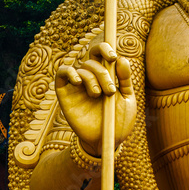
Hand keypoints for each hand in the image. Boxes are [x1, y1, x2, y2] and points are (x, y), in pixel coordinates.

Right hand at [55, 42, 135, 156]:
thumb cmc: (118, 121)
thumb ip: (125, 79)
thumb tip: (122, 59)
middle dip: (103, 72)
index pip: (100, 53)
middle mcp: (90, 78)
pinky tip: (79, 81)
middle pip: (92, 60)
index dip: (105, 49)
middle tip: (110, 90)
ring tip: (98, 95)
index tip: (113, 57)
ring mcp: (77, 85)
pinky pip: (61, 74)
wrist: (107, 141)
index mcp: (105, 76)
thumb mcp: (127, 99)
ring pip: (81, 68)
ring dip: (92, 78)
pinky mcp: (65, 94)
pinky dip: (69, 72)